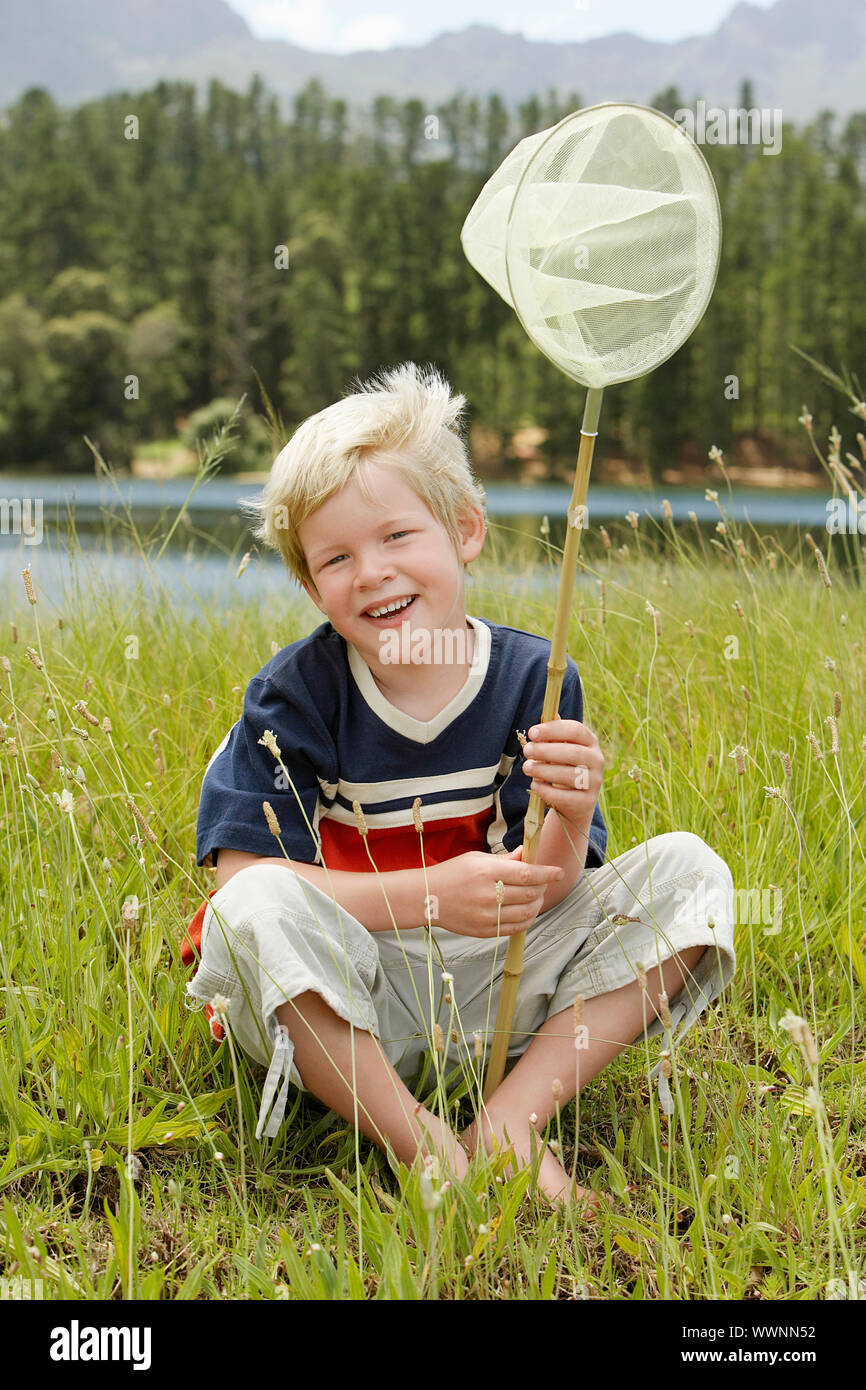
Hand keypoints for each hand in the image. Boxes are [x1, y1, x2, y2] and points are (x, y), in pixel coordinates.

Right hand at [427, 846, 563, 938]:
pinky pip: (516, 927)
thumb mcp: (478, 858)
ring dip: (537, 904)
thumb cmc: (453, 873)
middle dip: (543, 887)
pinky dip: (527, 919)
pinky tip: (527, 911)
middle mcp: (488, 895)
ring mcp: (487, 916)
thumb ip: (506, 859)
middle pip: (530, 893)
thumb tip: (528, 854)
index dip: (547, 873)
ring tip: (536, 897)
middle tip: (545, 882)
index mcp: (487, 871)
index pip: (527, 873)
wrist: (428, 898)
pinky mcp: (485, 931)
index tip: (558, 872)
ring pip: (526, 912)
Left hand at [521, 719, 603, 827]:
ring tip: (527, 767)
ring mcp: (594, 782)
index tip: (532, 733)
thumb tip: (546, 714)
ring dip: (544, 771)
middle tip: (526, 751)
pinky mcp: (586, 802)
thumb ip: (554, 734)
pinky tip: (535, 785)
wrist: (574, 801)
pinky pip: (566, 797)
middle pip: (572, 753)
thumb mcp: (560, 748)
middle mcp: (597, 760)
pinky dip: (547, 791)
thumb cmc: (564, 767)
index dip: (553, 730)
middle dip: (546, 751)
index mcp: (590, 742)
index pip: (575, 730)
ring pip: (569, 775)